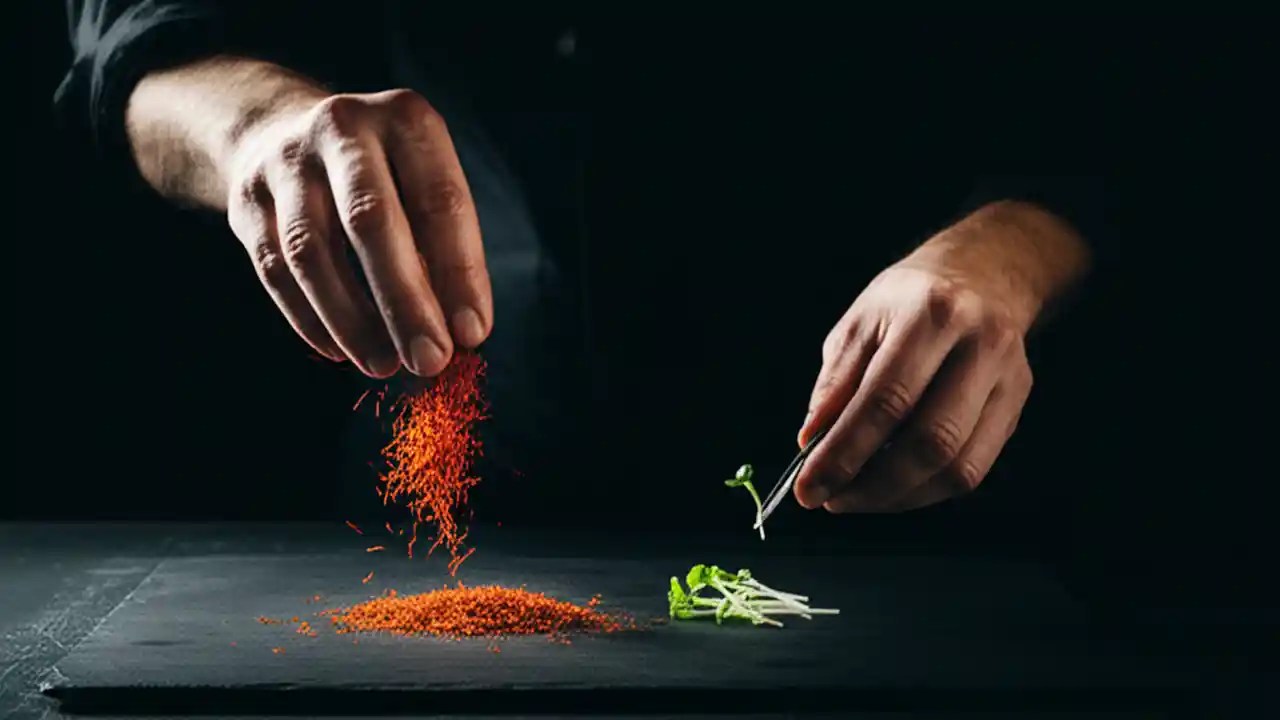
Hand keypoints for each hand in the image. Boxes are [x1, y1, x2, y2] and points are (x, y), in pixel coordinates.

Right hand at [225, 89, 490, 377]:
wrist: (278, 130)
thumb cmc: (381, 174)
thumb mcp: (421, 182)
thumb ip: (441, 248)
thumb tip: (458, 332)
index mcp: (406, 120)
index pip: (440, 201)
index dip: (459, 272)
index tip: (472, 333)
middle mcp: (343, 129)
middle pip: (371, 222)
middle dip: (404, 301)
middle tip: (430, 360)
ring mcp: (286, 161)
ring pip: (312, 251)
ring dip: (352, 320)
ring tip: (385, 365)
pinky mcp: (246, 199)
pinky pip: (275, 269)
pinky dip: (310, 318)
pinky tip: (340, 351)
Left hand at [793, 205, 1059, 512]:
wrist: (984, 272)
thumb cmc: (910, 299)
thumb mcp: (860, 322)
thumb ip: (836, 382)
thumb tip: (813, 441)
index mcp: (931, 314)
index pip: (885, 400)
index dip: (843, 452)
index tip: (808, 486)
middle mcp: (979, 345)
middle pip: (929, 440)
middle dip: (871, 484)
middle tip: (831, 498)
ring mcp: (1008, 377)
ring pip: (957, 465)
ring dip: (897, 496)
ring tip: (856, 496)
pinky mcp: (1018, 404)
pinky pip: (973, 470)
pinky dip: (926, 491)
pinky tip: (893, 488)